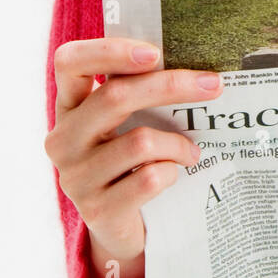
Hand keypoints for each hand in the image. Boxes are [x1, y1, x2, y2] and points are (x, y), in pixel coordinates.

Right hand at [45, 37, 222, 269]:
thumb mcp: (125, 122)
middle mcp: (63, 139)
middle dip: (171, 85)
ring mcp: (76, 177)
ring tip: (193, 151)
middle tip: (213, 85)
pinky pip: (148, 179)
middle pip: (115, 96)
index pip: (70, 62)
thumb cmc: (130, 160)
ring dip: (178, 144)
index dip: (109, 51)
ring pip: (139, 142)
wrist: (120, 226)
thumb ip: (140, 92)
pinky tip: (174, 174)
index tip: (154, 53)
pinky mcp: (97, 210)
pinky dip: (172, 172)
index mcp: (69, 106)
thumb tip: (198, 68)